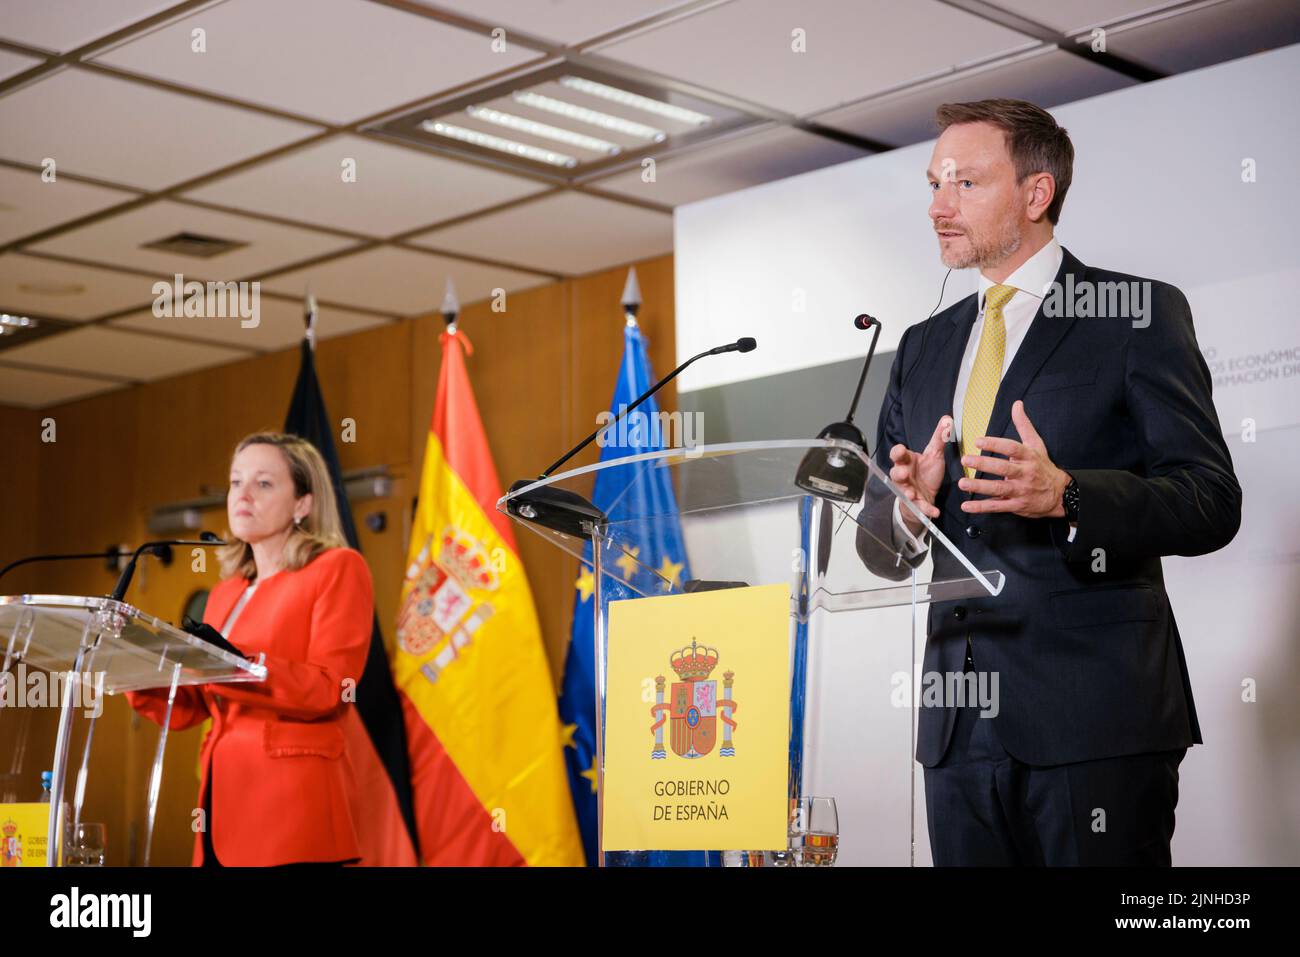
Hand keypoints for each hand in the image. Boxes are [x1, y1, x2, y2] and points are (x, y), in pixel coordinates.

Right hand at [889, 416, 951, 534]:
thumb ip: (939, 438)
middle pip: (895, 473)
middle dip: (897, 473)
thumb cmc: (927, 472)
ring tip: (911, 494)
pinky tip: (935, 512)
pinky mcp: (917, 504)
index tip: (901, 450)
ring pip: (903, 491)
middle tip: (902, 472)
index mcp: (907, 461)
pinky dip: (927, 510)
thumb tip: (947, 418)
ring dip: (906, 492)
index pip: (897, 454)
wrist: (927, 495)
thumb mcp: (934, 454)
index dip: (897, 452)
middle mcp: (904, 475)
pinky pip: (920, 507)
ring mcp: (908, 490)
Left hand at [959, 401, 1069, 517]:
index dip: (995, 444)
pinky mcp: (1017, 505)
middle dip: (984, 464)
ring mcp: (1021, 490)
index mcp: (1028, 457)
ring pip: (999, 488)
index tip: (979, 440)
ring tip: (962, 483)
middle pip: (1004, 468)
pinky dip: (981, 507)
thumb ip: (1023, 425)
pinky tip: (967, 506)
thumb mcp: (1036, 444)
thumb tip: (1016, 404)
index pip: (1012, 448)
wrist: (1060, 494)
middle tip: (966, 460)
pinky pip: (998, 506)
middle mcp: (1025, 473)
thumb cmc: (1043, 466)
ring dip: (979, 486)